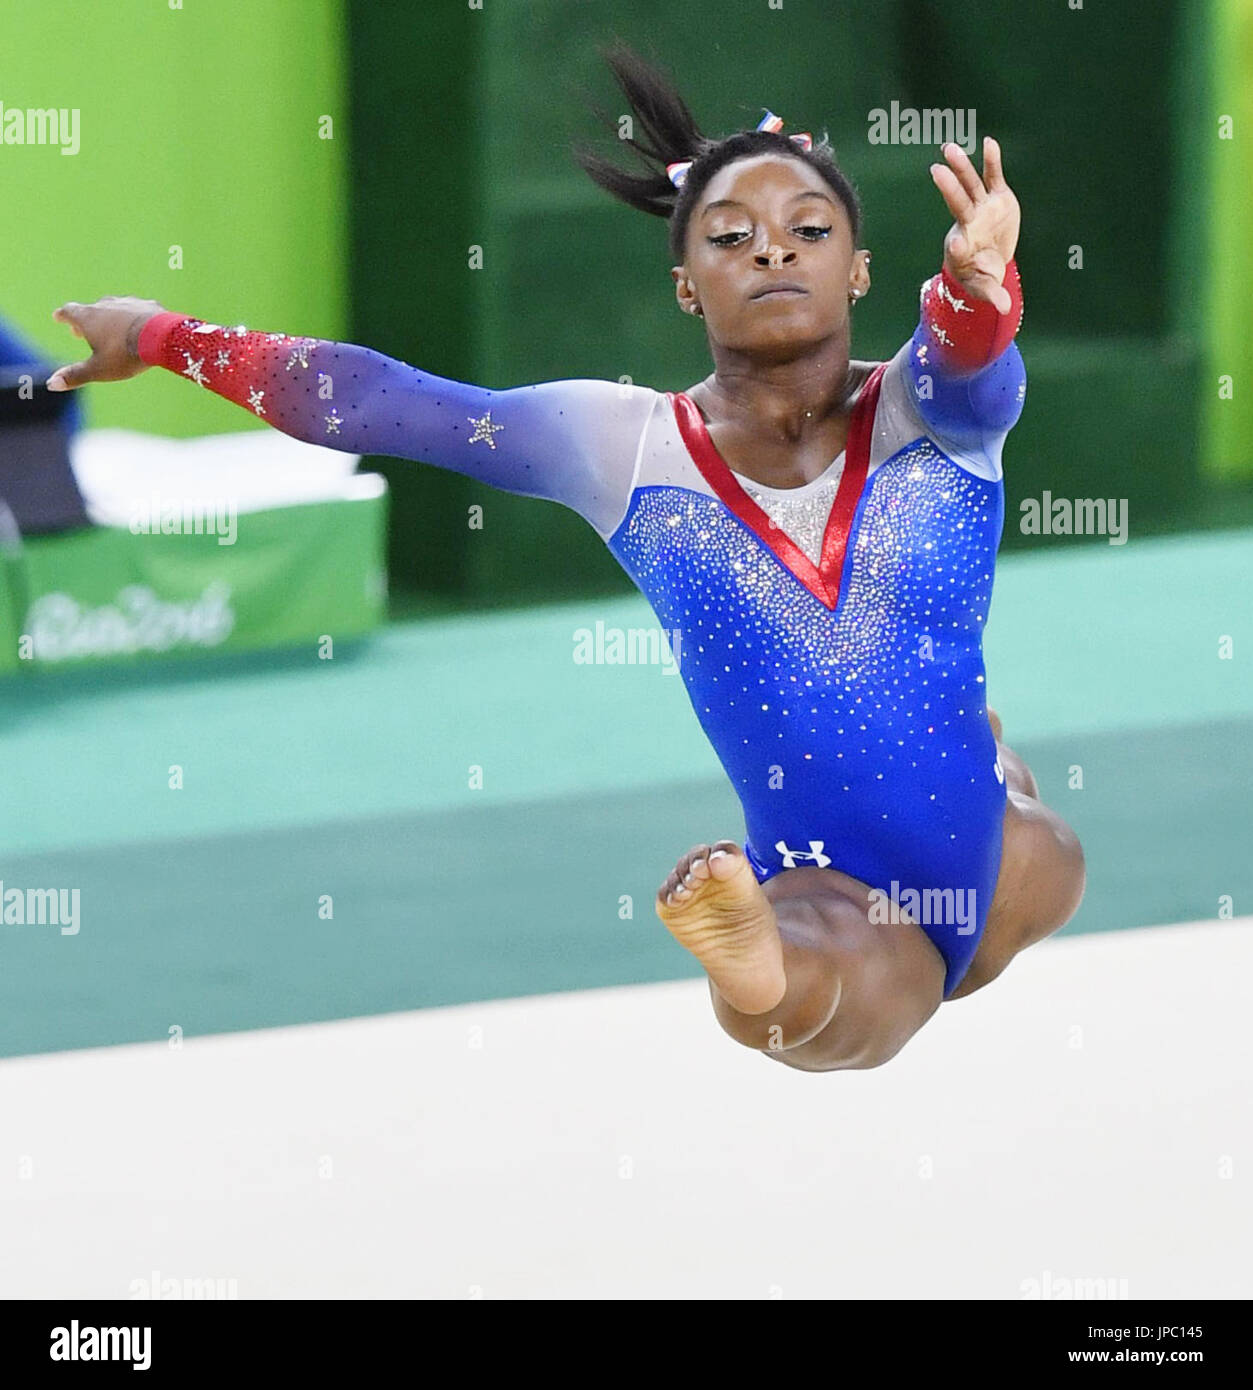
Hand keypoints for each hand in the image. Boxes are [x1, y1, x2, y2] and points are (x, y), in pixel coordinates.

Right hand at [47, 296, 166, 389]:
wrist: (161, 338)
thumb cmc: (125, 354)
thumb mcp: (99, 369)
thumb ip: (76, 375)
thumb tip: (52, 384)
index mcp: (88, 317)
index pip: (69, 312)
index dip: (62, 316)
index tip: (58, 317)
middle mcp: (105, 304)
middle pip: (90, 310)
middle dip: (85, 320)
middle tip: (81, 331)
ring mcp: (127, 302)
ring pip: (113, 307)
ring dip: (109, 317)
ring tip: (111, 327)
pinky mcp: (148, 305)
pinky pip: (137, 310)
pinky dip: (133, 317)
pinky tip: (139, 324)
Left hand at [929, 137, 1019, 312]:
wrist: (991, 258)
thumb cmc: (982, 275)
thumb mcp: (986, 287)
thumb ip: (992, 295)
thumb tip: (1005, 309)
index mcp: (963, 248)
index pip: (958, 246)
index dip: (958, 245)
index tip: (956, 244)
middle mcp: (969, 224)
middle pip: (958, 205)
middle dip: (949, 189)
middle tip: (936, 172)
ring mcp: (982, 209)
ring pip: (970, 186)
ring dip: (961, 167)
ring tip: (949, 148)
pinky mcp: (998, 198)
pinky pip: (993, 177)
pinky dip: (992, 162)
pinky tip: (989, 142)